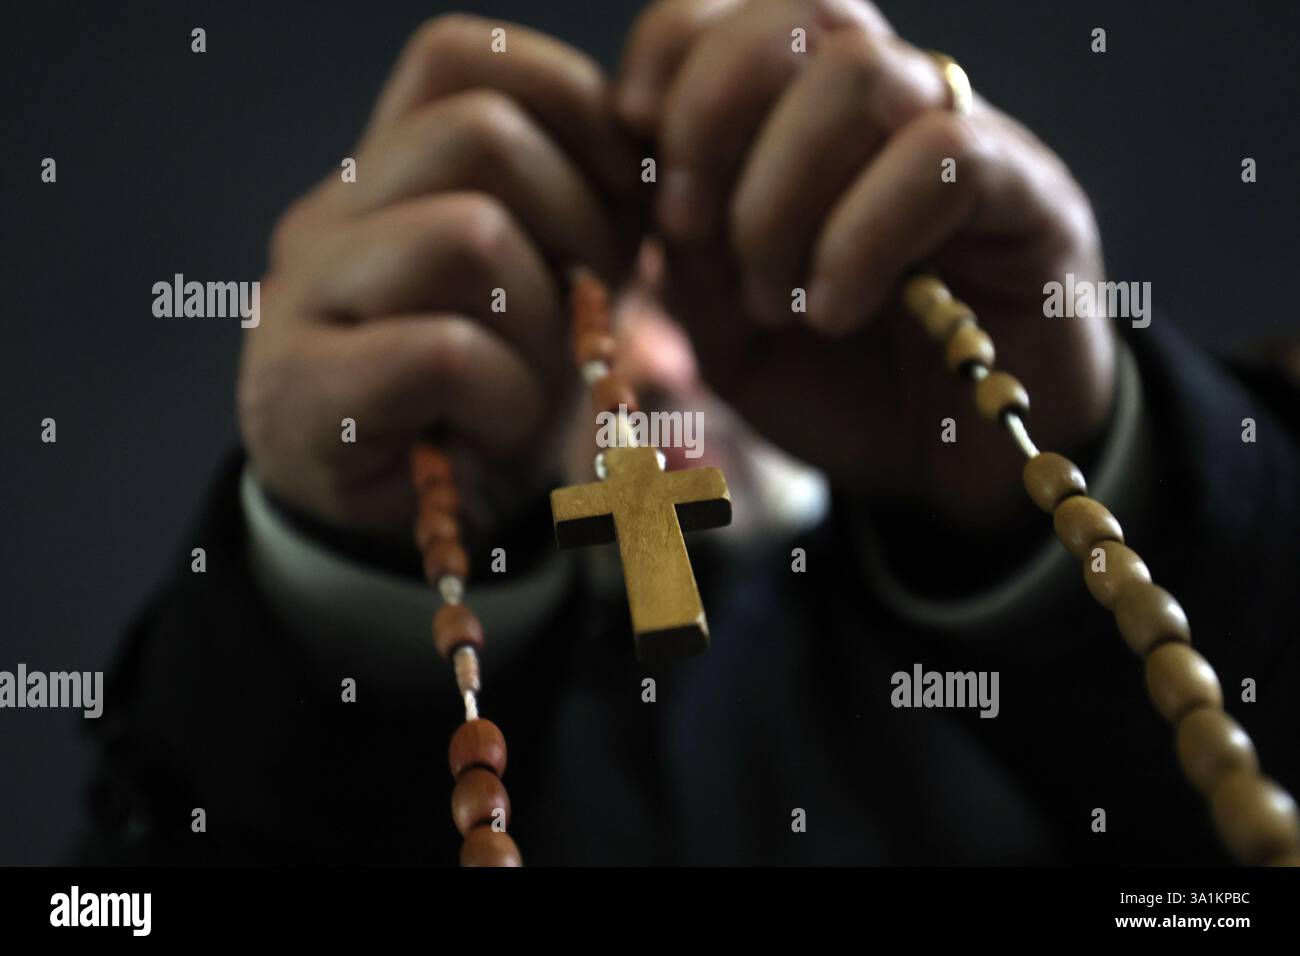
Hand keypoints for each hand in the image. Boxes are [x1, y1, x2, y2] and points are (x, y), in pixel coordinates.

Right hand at [239, 15, 641, 541]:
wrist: (399, 523)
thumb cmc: (489, 392)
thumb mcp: (550, 284)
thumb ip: (583, 208)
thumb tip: (655, 144)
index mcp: (389, 171)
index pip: (459, 56)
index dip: (568, 99)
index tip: (626, 190)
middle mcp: (333, 213)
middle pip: (479, 131)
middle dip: (578, 218)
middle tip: (590, 302)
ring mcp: (304, 297)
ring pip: (466, 236)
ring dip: (543, 321)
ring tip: (535, 378)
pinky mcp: (304, 389)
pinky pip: (447, 352)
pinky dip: (508, 399)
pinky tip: (497, 430)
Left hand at [617, 0, 1114, 526]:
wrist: (951, 471)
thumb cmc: (841, 389)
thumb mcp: (730, 337)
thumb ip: (690, 257)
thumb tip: (656, 180)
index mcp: (811, 119)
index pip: (744, 12)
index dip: (675, 44)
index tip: (631, 130)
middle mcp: (892, 107)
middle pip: (801, 16)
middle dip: (710, 111)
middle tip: (685, 227)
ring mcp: (966, 139)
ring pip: (864, 76)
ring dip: (781, 194)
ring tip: (772, 298)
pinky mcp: (1028, 195)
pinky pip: (943, 158)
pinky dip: (859, 236)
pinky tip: (833, 310)